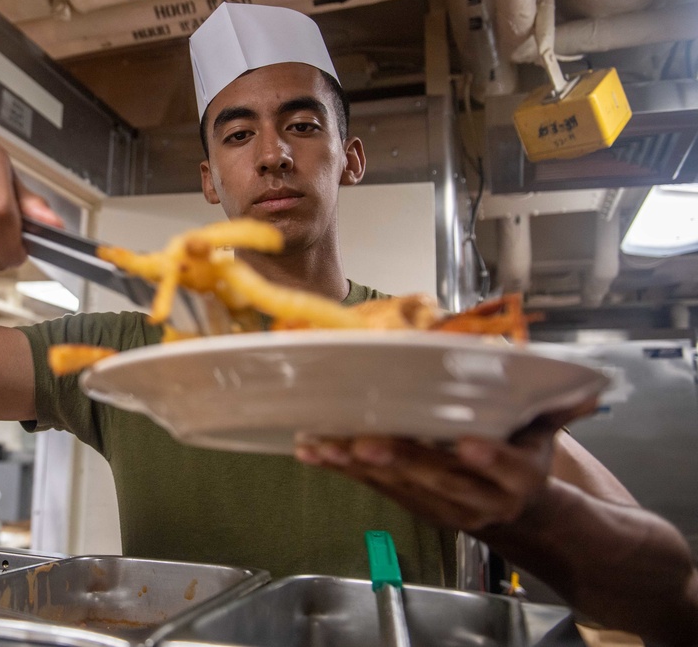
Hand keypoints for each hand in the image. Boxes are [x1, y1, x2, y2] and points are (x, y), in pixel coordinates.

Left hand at [294, 398, 597, 531]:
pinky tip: (313, 451)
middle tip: (365, 443)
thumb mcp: (545, 435)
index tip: (468, 446)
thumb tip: (588, 386)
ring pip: (396, 486)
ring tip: (322, 444)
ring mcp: (440, 506)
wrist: (515, 514)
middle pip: (438, 478)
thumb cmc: (523, 460)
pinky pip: (373, 487)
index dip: (489, 459)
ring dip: (355, 466)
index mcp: (517, 477)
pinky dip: (341, 469)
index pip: (506, 468)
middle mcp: (478, 497)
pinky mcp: (410, 504)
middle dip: (400, 461)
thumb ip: (557, 409)